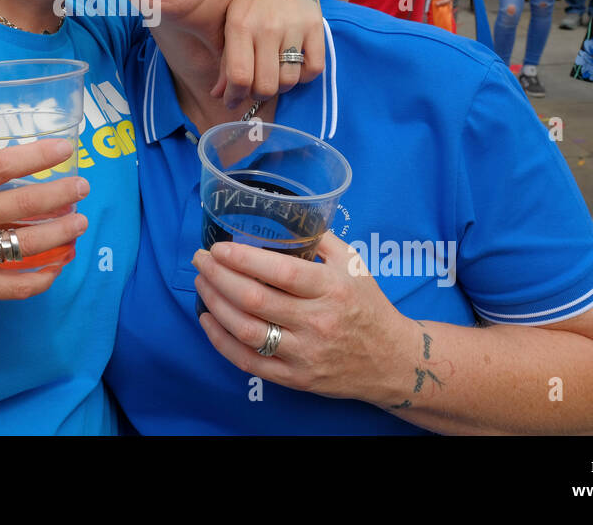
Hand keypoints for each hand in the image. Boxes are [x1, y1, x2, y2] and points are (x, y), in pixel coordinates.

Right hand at [0, 138, 90, 316]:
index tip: (65, 149)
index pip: (1, 165)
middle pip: (23, 205)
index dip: (37, 155)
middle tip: (82, 188)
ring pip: (26, 245)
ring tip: (79, 223)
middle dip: (61, 194)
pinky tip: (57, 267)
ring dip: (61, 233)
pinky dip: (42, 278)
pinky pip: (14, 287)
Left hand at [192, 232, 414, 404]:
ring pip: (247, 331)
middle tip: (200, 259)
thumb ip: (319, 238)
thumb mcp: (353, 264)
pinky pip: (249, 362)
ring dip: (215, 304)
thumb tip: (282, 214)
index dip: (244, 259)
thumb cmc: (368, 305)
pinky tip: (207, 319)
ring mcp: (305, 354)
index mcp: (332, 288)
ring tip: (202, 283)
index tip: (219, 247)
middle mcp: (317, 322)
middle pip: (255, 300)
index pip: (281, 272)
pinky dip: (221, 341)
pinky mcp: (296, 379)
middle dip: (219, 276)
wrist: (392, 361)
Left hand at [216, 0, 325, 106]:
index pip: (239, 76)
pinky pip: (314, 68)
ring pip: (289, 80)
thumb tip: (219, 95)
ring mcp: (293, 26)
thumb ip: (225, 59)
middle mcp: (266, 27)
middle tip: (256, 88)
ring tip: (274, 75)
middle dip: (258, 95)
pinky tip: (294, 67)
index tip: (233, 102)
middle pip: (266, 85)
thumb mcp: (230, 22)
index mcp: (239, 25)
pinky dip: (304, 77)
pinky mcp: (316, 26)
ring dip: (280, 87)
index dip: (235, 97)